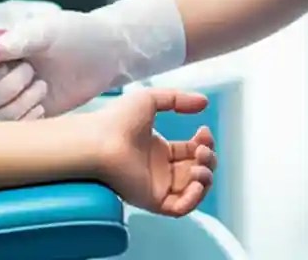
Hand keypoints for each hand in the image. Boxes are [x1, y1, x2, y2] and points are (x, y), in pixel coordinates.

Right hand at [0, 11, 129, 119]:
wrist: (107, 54)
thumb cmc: (77, 34)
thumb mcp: (47, 31)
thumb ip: (18, 41)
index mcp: (2, 50)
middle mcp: (5, 74)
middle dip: (6, 87)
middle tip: (31, 71)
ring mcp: (19, 96)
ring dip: (19, 103)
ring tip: (42, 86)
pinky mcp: (35, 114)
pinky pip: (17, 127)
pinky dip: (28, 118)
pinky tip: (44, 105)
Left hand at [91, 88, 216, 216]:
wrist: (100, 141)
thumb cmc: (118, 120)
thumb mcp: (151, 100)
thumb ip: (178, 98)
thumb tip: (204, 102)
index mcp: (157, 150)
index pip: (190, 151)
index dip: (203, 143)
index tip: (203, 131)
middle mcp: (159, 170)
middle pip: (196, 170)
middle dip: (208, 159)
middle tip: (201, 148)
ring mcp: (157, 187)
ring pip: (193, 191)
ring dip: (206, 178)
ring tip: (200, 164)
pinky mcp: (153, 201)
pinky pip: (181, 208)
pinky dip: (195, 198)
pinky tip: (197, 181)